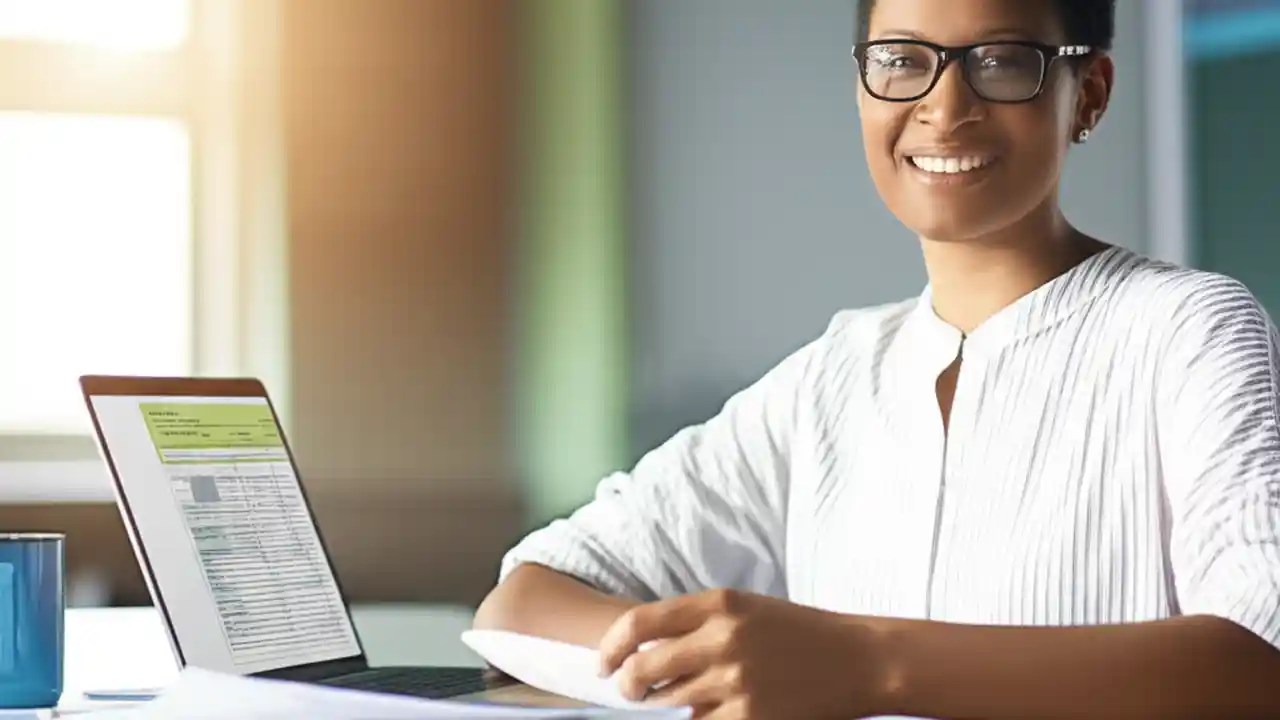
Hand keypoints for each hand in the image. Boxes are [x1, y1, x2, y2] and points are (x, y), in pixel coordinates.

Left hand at [597, 589, 888, 719]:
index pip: (639, 624)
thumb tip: (642, 652)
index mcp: (719, 604)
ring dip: (666, 705)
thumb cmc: (798, 632)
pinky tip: (714, 711)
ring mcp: (735, 681)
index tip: (604, 664)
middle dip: (630, 685)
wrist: (859, 659)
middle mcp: (723, 639)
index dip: (611, 648)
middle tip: (632, 691)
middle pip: (644, 669)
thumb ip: (696, 622)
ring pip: (670, 702)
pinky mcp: (750, 716)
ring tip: (681, 698)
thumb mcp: (746, 610)